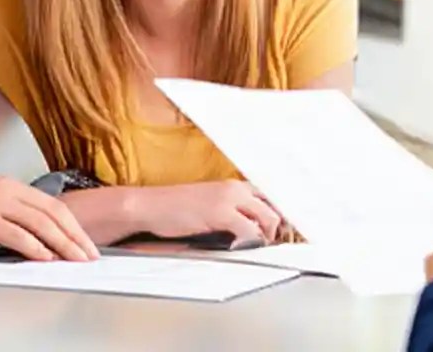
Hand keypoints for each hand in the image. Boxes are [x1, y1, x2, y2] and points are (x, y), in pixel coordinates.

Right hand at [0, 176, 99, 261]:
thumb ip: (13, 218)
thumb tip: (42, 242)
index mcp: (9, 186)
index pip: (53, 206)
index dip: (74, 227)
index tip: (86, 244)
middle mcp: (6, 190)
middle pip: (52, 214)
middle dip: (75, 237)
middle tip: (89, 255)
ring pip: (39, 223)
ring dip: (62, 244)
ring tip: (75, 260)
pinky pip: (16, 234)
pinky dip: (34, 247)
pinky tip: (45, 258)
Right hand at [131, 180, 280, 243]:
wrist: (150, 206)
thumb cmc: (174, 208)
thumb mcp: (207, 204)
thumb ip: (229, 211)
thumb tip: (250, 228)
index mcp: (231, 185)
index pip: (267, 196)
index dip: (277, 213)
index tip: (282, 227)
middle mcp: (234, 188)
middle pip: (273, 206)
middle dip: (277, 226)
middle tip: (272, 242)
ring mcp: (229, 200)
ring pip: (267, 217)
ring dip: (267, 235)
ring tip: (260, 246)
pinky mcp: (221, 214)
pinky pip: (249, 230)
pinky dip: (253, 240)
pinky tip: (246, 247)